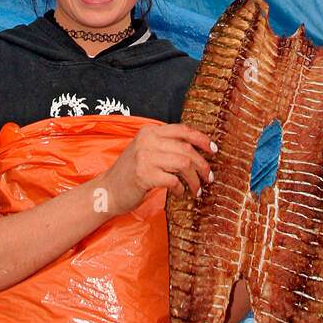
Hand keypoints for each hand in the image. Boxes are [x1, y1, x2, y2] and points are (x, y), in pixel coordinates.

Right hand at [98, 123, 215, 215]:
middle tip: (209, 177)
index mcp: (150, 132)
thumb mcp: (146, 151)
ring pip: (184, 164)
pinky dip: (180, 188)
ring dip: (195, 179)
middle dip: (203, 165)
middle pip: (187, 149)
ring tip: (197, 190)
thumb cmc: (131, 173)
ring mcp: (145, 157)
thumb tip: (197, 150)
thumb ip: (166, 146)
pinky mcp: (144, 175)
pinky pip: (173, 180)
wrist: (108, 191)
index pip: (183, 130)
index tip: (214, 150)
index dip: (202, 139)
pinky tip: (179, 193)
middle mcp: (147, 141)